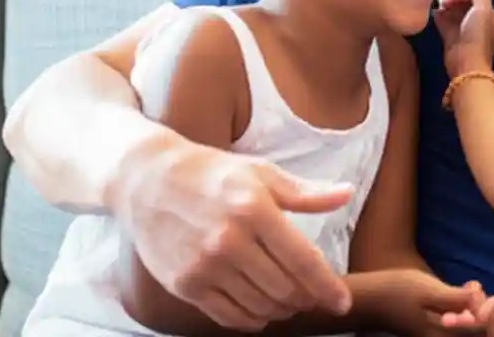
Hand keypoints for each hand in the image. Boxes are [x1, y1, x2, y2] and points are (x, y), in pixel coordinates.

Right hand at [108, 136, 355, 329]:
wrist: (146, 181)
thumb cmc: (211, 173)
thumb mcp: (261, 173)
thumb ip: (305, 192)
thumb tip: (346, 194)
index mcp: (254, 210)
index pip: (302, 260)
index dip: (327, 287)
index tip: (342, 303)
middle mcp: (229, 241)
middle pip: (284, 289)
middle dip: (306, 297)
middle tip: (311, 294)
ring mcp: (204, 266)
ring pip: (259, 307)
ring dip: (281, 309)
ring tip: (288, 299)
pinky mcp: (184, 284)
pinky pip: (228, 316)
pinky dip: (251, 319)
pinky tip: (259, 310)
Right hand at [385, 269, 493, 335]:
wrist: (372, 299)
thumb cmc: (397, 292)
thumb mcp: (427, 291)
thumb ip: (454, 298)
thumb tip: (480, 298)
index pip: (483, 335)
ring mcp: (443, 336)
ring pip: (476, 332)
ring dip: (487, 314)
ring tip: (483, 293)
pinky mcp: (441, 330)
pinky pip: (465, 326)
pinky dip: (474, 311)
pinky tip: (469, 291)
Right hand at [434, 0, 493, 76]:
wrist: (465, 63)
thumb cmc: (477, 35)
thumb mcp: (484, 10)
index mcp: (487, 12)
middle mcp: (474, 17)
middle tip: (450, 0)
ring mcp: (460, 24)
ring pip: (451, 5)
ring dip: (445, 0)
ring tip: (442, 5)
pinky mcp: (447, 32)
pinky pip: (441, 15)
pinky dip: (438, 11)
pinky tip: (436, 11)